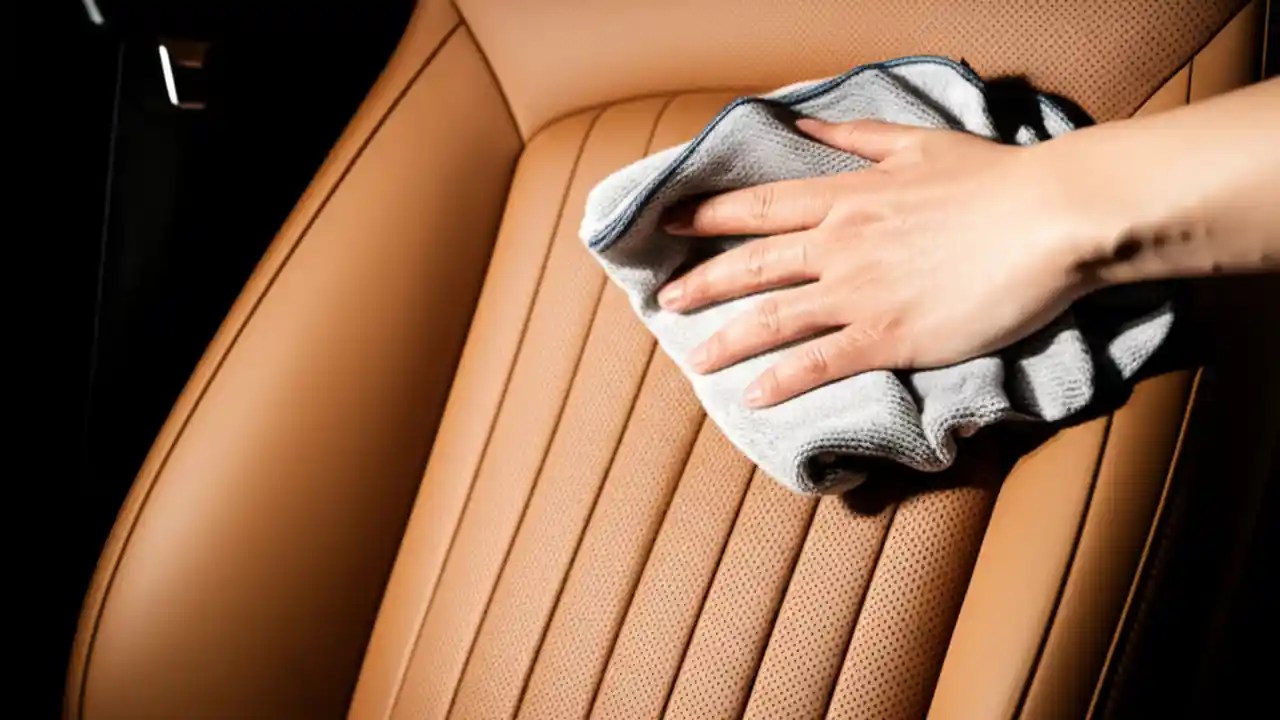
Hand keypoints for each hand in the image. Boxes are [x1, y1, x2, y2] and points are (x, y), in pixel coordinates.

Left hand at [658, 118, 1100, 407]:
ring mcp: (859, 292)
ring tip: (694, 362)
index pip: (760, 206)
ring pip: (773, 319)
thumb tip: (805, 128)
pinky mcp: (888, 336)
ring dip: (727, 341)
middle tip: (667, 303)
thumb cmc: (993, 179)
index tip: (670, 224)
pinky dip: (781, 381)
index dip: (709, 216)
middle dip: (703, 284)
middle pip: (752, 265)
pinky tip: (752, 398)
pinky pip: (819, 363)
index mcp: (847, 196)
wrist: (1050, 218)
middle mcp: (840, 244)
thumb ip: (855, 138)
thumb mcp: (917, 143)